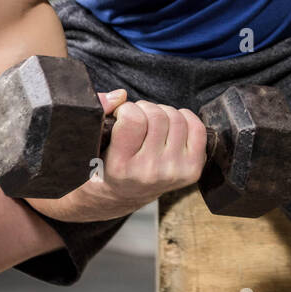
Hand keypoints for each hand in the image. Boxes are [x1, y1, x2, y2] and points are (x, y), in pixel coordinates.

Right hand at [85, 90, 208, 212]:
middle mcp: (149, 172)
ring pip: (176, 118)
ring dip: (163, 113)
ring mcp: (174, 172)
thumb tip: (121, 95)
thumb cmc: (106, 165)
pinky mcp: (192, 170)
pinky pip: (197, 128)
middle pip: (157, 115)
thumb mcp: (93, 143)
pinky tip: (171, 126)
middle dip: (145, 109)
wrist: (124, 195)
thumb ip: (99, 112)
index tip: (122, 116)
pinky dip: (185, 119)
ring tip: (152, 124)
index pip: (133, 118)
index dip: (127, 109)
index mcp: (121, 167)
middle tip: (138, 119)